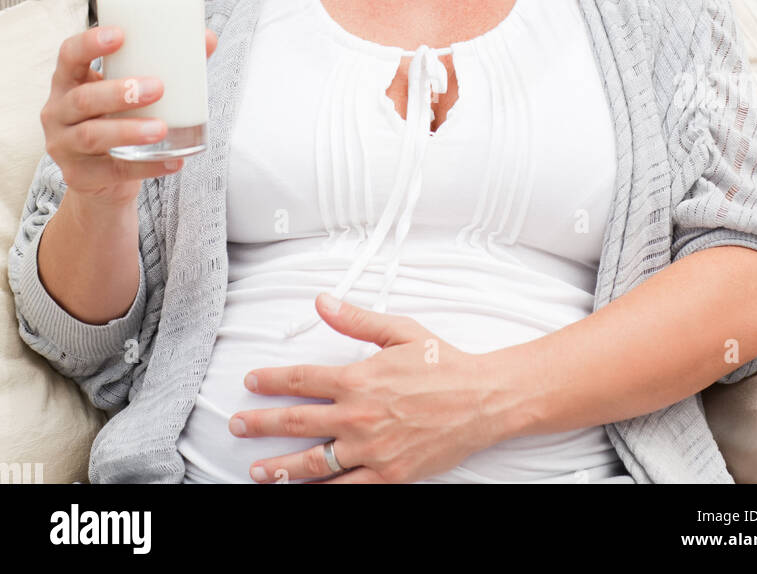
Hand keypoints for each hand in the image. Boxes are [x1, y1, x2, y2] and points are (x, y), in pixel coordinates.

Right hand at [40, 24, 218, 208]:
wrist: (104, 178)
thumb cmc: (119, 118)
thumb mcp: (130, 90)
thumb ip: (165, 65)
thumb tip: (208, 38)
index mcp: (69, 82)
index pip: (69, 56)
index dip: (89, 43)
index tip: (120, 35)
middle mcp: (58, 112)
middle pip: (82, 99)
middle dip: (120, 92)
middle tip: (158, 87)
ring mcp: (64, 147)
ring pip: (92, 136)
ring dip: (129, 130)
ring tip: (162, 129)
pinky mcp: (79, 176)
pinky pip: (113, 171)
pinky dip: (146, 166)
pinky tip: (173, 161)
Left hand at [231, 293, 495, 483]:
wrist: (482, 400)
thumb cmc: (443, 364)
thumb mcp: (399, 331)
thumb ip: (355, 320)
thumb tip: (321, 301)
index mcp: (359, 378)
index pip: (302, 379)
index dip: (271, 381)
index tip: (250, 382)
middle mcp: (359, 416)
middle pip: (297, 422)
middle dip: (261, 424)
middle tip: (236, 425)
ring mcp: (372, 450)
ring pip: (314, 463)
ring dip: (281, 467)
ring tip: (257, 470)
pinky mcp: (389, 476)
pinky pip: (346, 490)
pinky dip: (322, 493)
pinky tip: (304, 493)